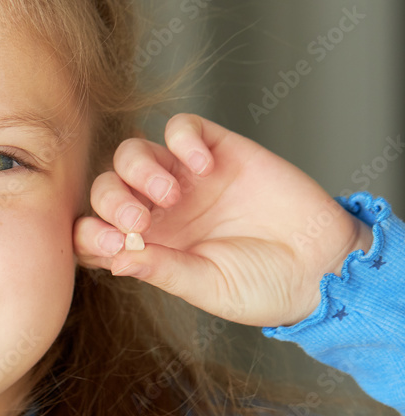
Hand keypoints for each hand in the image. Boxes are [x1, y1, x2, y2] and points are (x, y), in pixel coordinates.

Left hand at [73, 113, 373, 327]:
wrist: (325, 265)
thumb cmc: (266, 286)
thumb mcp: (209, 287)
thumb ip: (162, 270)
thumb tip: (114, 260)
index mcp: (147, 246)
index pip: (94, 231)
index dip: (90, 234)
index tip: (112, 245)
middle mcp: (158, 210)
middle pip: (107, 187)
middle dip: (112, 201)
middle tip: (139, 222)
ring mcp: (185, 178)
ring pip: (133, 153)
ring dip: (139, 170)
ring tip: (171, 195)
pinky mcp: (218, 150)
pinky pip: (182, 128)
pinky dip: (182, 139)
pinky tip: (203, 166)